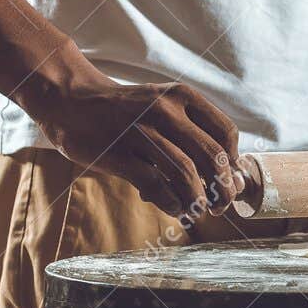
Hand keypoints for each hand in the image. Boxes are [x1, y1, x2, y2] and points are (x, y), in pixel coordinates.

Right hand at [29, 69, 245, 220]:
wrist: (74, 103)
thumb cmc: (127, 111)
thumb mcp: (163, 105)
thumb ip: (191, 131)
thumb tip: (227, 173)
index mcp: (182, 96)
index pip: (225, 131)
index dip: (234, 162)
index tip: (231, 180)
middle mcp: (165, 110)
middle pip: (211, 156)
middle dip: (223, 187)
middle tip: (222, 205)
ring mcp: (141, 132)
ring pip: (186, 173)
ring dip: (198, 199)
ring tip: (199, 211)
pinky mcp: (120, 154)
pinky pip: (156, 185)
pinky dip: (172, 203)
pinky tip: (176, 209)